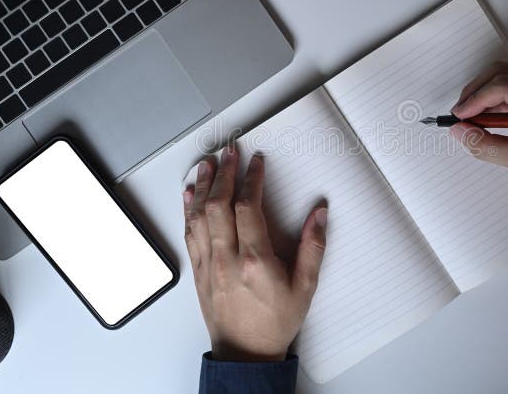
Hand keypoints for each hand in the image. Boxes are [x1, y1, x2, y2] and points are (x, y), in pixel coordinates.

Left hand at [182, 145, 327, 361]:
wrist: (246, 354)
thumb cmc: (275, 322)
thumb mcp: (306, 286)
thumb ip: (313, 247)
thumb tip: (319, 214)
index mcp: (255, 261)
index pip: (248, 207)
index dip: (251, 179)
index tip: (256, 162)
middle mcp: (227, 259)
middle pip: (219, 205)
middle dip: (225, 173)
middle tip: (230, 151)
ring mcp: (209, 265)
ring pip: (199, 216)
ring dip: (203, 187)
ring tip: (208, 164)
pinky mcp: (200, 271)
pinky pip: (189, 234)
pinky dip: (188, 211)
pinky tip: (190, 195)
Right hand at [450, 62, 507, 187]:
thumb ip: (486, 145)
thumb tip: (458, 130)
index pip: (503, 87)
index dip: (475, 100)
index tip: (458, 116)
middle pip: (501, 72)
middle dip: (476, 92)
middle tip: (461, 115)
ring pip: (506, 73)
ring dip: (485, 92)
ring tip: (474, 116)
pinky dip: (498, 94)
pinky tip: (491, 113)